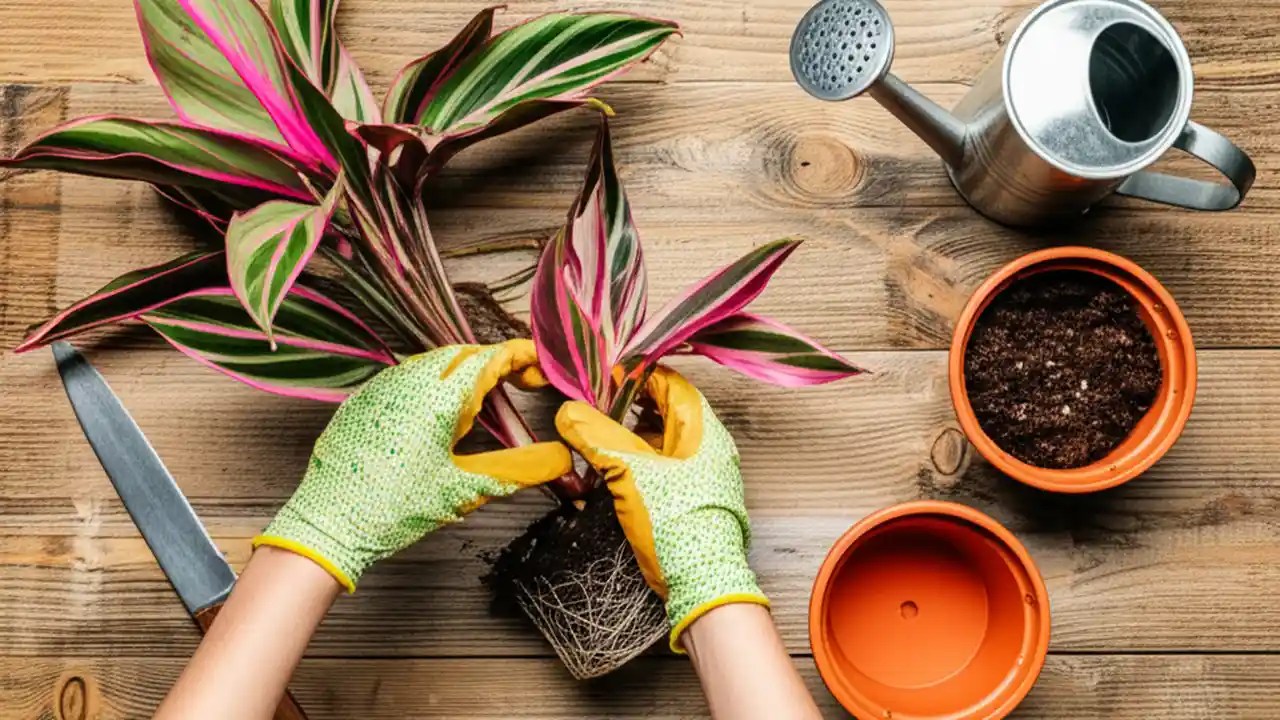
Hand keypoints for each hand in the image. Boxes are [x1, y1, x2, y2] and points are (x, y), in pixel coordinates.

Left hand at [255, 340, 571, 590]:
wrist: (329, 526)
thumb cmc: (393, 509)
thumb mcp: (465, 489)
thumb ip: (520, 468)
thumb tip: (561, 459)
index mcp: (440, 396)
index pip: (493, 357)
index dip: (524, 360)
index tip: (543, 372)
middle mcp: (409, 380)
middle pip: (466, 354)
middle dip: (498, 364)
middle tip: (522, 385)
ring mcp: (382, 386)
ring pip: (435, 363)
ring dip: (466, 373)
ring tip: (485, 402)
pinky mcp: (364, 399)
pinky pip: (407, 378)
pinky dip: (434, 385)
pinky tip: (441, 414)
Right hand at [555, 366, 767, 651]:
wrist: (702, 583)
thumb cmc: (678, 523)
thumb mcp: (630, 472)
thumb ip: (596, 437)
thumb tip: (568, 413)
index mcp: (704, 430)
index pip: (671, 383)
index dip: (638, 375)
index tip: (606, 377)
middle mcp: (709, 447)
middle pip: (666, 411)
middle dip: (629, 406)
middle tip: (596, 406)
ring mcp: (704, 474)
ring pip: (663, 441)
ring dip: (631, 436)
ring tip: (598, 438)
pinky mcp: (693, 498)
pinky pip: (664, 467)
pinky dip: (638, 462)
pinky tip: (612, 472)